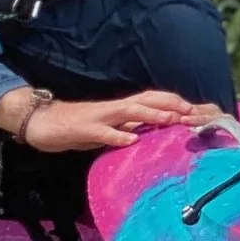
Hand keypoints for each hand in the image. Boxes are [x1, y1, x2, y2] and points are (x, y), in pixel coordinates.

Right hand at [7, 89, 222, 154]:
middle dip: (172, 104)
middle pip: (148, 100)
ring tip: (172, 119)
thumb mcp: (107, 130)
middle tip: (195, 113)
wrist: (41, 121)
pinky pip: (101, 132)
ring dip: (151, 115)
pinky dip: (117, 136)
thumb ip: (126, 130)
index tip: (199, 112)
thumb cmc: (76, 127)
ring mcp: (99, 117)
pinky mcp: (83, 129)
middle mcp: (113, 109)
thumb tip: (147, 136)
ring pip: (129, 111)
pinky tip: (130, 141)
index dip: (175, 104)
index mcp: (120, 110)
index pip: (153, 101)